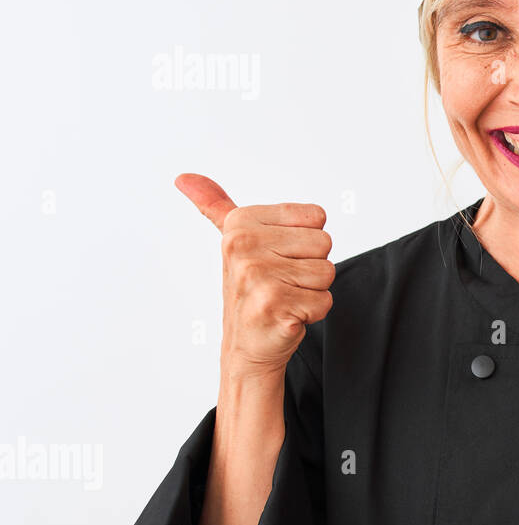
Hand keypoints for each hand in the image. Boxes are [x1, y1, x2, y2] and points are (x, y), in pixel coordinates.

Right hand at [175, 173, 334, 376]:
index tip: (278, 257)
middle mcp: (243, 245)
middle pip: (324, 243)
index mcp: (241, 222)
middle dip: (311, 267)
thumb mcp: (233, 241)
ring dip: (312, 290)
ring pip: (327, 271)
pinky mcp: (274, 305)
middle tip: (282, 282)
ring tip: (284, 298)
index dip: (306, 241)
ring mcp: (257, 276)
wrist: (246, 346)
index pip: (317, 217)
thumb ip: (216, 206)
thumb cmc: (249, 289)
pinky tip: (287, 316)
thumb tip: (184, 177)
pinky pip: (324, 300)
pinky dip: (313, 313)